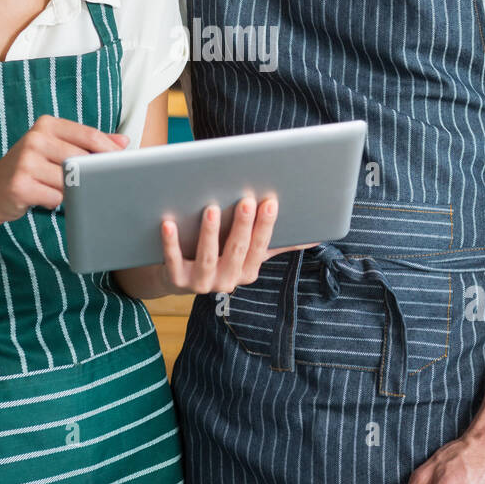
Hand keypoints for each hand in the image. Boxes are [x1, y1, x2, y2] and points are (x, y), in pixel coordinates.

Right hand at [0, 114, 127, 222]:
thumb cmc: (30, 170)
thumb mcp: (56, 149)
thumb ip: (88, 143)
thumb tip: (124, 141)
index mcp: (46, 125)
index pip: (89, 135)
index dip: (110, 151)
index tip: (124, 162)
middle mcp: (35, 138)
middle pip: (82, 159)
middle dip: (93, 174)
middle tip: (97, 183)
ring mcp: (25, 161)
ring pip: (70, 180)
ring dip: (71, 190)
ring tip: (58, 190)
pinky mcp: (20, 185)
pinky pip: (55, 197)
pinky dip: (55, 202)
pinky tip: (43, 198)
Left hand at [161, 196, 317, 294]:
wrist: (177, 277)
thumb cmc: (221, 256)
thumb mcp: (249, 252)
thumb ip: (278, 244)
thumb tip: (316, 237)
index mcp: (248, 272)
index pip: (260, 247)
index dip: (265, 226)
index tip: (270, 202)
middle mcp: (227, 281)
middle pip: (236, 251)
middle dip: (243, 226)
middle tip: (247, 200)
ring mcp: (201, 283)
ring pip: (208, 258)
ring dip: (211, 234)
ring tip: (211, 208)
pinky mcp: (176, 281)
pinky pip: (173, 261)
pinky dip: (171, 243)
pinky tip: (168, 223)